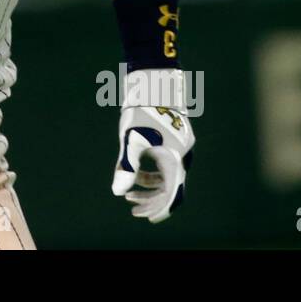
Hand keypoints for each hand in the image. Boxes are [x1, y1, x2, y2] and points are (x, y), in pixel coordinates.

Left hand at [111, 69, 194, 222]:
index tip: (145, 218)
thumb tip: (118, 192)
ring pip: (169, 178)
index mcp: (174, 160)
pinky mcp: (175, 143)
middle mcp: (182, 157)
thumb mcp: (130, 139)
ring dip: (150, 188)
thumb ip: (126, 166)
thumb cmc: (142, 110)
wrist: (155, 84)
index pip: (171, 195)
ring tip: (128, 193)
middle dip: (152, 201)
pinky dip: (154, 175)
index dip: (159, 210)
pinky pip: (168, 167)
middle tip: (132, 207)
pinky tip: (137, 173)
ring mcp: (180, 149)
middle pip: (171, 189)